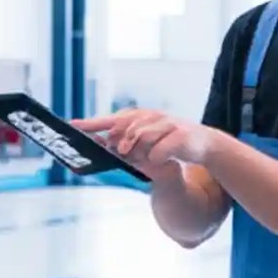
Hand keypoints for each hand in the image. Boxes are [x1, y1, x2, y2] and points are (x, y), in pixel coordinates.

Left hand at [72, 110, 212, 178]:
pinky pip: (161, 149)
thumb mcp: (147, 146)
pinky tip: (159, 160)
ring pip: (143, 135)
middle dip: (119, 138)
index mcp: (143, 117)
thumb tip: (104, 148)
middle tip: (120, 150)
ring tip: (136, 155)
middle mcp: (153, 116)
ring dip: (137, 147)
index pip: (113, 119)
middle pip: (127, 123)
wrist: (203, 145)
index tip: (73, 125)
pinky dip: (157, 157)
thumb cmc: (170, 145)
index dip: (93, 122)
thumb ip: (127, 147)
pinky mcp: (181, 136)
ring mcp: (168, 124)